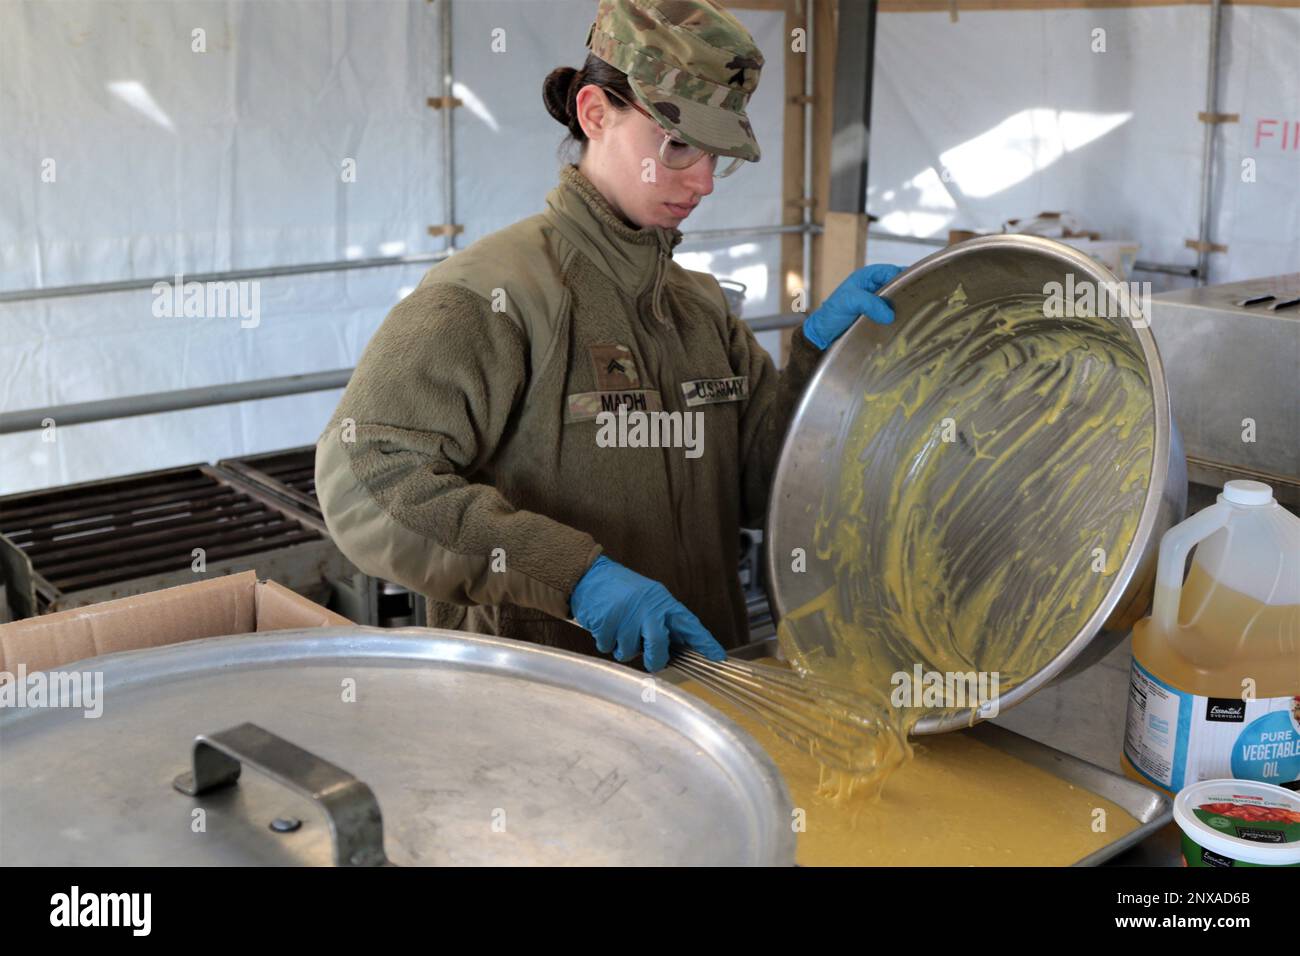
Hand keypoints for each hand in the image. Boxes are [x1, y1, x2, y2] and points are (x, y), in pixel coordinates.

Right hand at [569, 556, 726, 671]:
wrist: (589, 574)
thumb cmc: (621, 591)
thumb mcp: (648, 598)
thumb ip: (662, 621)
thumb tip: (677, 649)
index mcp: (662, 601)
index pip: (689, 624)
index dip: (704, 642)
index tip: (718, 657)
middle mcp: (647, 608)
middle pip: (659, 647)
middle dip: (654, 659)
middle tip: (650, 660)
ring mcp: (626, 615)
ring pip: (628, 652)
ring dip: (621, 647)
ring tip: (617, 628)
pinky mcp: (606, 622)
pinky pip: (607, 647)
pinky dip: (604, 641)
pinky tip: (604, 624)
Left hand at [802, 263, 903, 349]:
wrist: (823, 335)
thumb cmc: (832, 314)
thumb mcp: (849, 302)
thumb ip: (869, 303)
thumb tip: (889, 314)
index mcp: (868, 276)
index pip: (893, 271)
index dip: (903, 278)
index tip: (913, 290)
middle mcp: (874, 287)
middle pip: (898, 286)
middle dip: (905, 293)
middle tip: (914, 304)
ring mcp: (876, 302)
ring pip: (896, 300)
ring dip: (902, 307)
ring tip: (910, 315)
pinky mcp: (877, 316)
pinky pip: (891, 313)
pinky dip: (897, 317)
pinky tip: (902, 323)